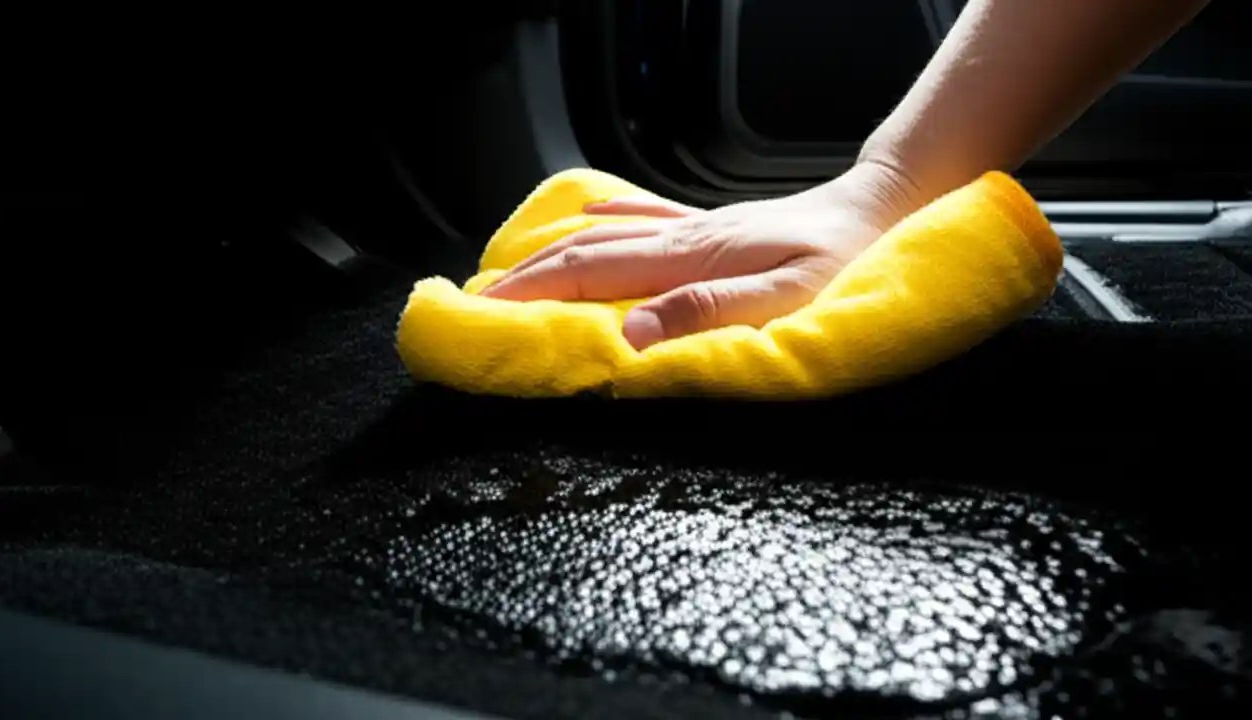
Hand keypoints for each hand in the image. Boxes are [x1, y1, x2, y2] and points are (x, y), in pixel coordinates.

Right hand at [482, 162, 925, 348]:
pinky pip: (643, 219)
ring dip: (553, 255)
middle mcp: (682, 238)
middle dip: (527, 278)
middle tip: (480, 302)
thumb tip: (632, 333)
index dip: (533, 293)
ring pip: (605, 236)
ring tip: (512, 273)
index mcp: (689, 260)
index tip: (487, 311)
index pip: (590, 274)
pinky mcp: (711, 227)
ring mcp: (694, 228)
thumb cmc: (844, 260)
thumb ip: (710, 313)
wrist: (879, 207)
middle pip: (585, 254)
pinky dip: (604, 222)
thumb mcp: (788, 298)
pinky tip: (587, 219)